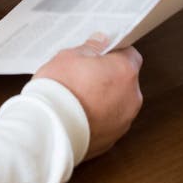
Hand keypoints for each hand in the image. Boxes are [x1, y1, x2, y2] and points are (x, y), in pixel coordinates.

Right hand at [34, 34, 142, 158]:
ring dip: (104, 99)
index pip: (130, 55)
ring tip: (78, 96)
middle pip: (125, 81)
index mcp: (124, 72)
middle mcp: (131, 98)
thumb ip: (91, 48)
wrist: (51, 127)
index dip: (115, 53)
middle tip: (85, 75)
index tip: (101, 54)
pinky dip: (98, 117)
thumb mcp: (71, 56)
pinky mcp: (112, 140)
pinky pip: (108, 122)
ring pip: (118, 103)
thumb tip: (100, 42)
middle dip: (109, 77)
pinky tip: (78, 113)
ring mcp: (123, 122)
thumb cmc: (61, 89)